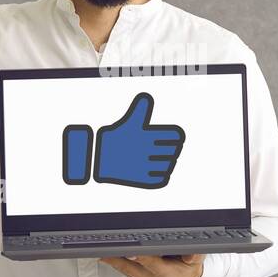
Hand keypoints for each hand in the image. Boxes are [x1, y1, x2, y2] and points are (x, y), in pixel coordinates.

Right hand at [62, 92, 185, 187]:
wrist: (100, 159)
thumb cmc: (117, 139)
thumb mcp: (129, 123)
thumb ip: (140, 111)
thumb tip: (145, 98)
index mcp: (145, 134)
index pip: (175, 137)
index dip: (177, 137)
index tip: (175, 138)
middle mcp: (145, 149)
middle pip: (173, 151)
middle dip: (172, 150)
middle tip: (168, 149)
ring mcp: (143, 164)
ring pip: (168, 165)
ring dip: (168, 163)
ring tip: (164, 159)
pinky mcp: (140, 179)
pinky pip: (160, 178)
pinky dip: (162, 175)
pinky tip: (158, 169)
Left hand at [99, 253, 205, 276]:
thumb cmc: (187, 268)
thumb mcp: (196, 261)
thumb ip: (195, 257)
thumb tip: (191, 256)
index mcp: (163, 272)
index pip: (148, 262)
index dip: (137, 256)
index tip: (128, 250)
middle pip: (127, 265)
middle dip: (116, 255)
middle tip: (104, 244)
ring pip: (121, 267)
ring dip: (110, 257)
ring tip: (99, 244)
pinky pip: (120, 268)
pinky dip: (113, 259)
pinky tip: (106, 250)